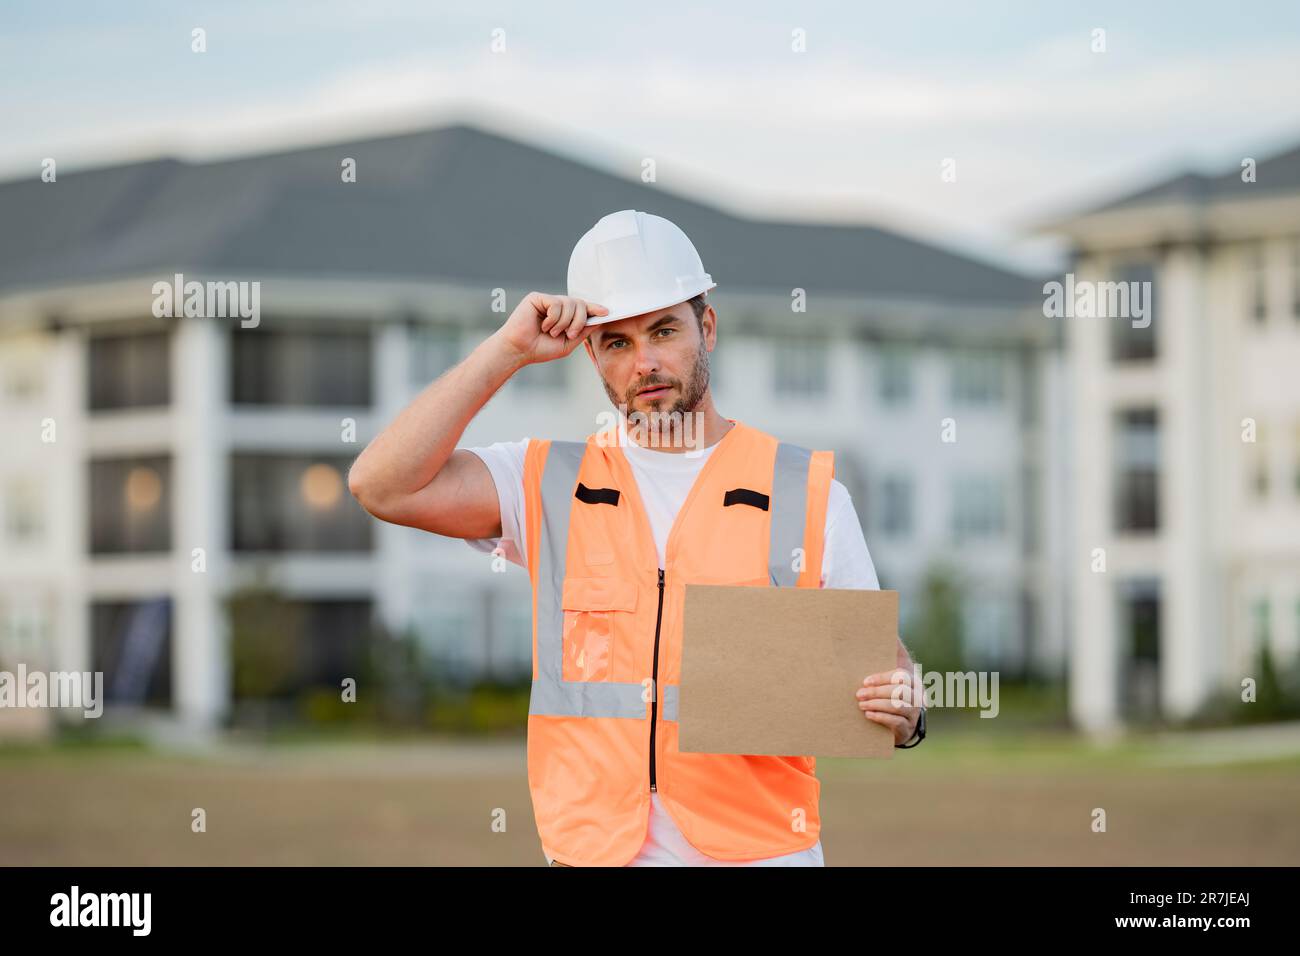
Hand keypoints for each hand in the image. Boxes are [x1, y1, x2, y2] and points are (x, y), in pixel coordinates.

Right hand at [494, 292, 608, 367]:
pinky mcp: (537, 298)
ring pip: (569, 303)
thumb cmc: (540, 349)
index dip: (594, 309)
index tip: (607, 312)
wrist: (519, 350)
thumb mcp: (568, 344)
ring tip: (552, 332)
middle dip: (579, 321)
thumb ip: (582, 332)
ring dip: (564, 322)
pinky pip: (556, 303)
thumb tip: (598, 321)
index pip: (583, 308)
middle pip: (580, 304)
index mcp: (564, 316)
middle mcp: (557, 306)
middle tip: (569, 334)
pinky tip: (544, 325)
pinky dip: (553, 318)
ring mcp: (547, 300)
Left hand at [855, 639, 920, 744]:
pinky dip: (880, 717)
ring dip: (877, 704)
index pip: (900, 676)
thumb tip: (888, 630)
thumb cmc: (890, 692)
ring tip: (861, 705)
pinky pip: (896, 722)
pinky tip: (868, 715)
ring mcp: (914, 714)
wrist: (898, 722)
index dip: (882, 678)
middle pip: (899, 691)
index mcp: (913, 680)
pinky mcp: (907, 729)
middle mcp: (917, 696)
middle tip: (858, 694)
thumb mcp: (891, 673)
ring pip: (898, 706)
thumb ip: (892, 653)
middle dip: (876, 692)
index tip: (865, 681)